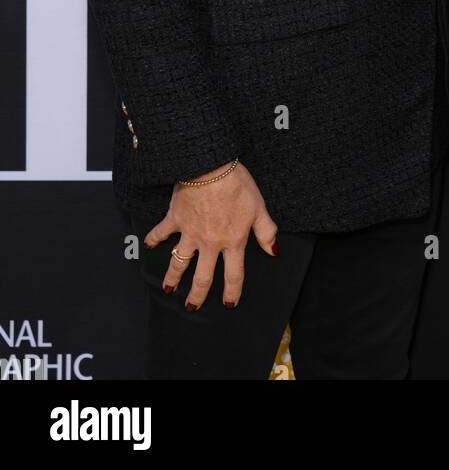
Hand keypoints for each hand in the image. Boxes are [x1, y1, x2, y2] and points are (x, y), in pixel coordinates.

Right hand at [142, 160, 277, 308]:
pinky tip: (147, 245)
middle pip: (203, 276)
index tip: (229, 303)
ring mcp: (190, 233)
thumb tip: (273, 251)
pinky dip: (153, 238)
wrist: (210, 167)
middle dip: (197, 295)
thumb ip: (266, 232)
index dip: (232, 292)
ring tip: (168, 288)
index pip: (234, 274)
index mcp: (232, 241)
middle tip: (192, 306)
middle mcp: (210, 243)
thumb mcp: (259, 208)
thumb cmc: (236, 185)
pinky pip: (161, 232)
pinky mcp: (175, 219)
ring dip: (172, 277)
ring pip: (179, 262)